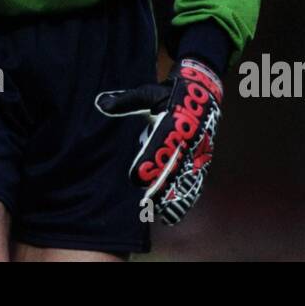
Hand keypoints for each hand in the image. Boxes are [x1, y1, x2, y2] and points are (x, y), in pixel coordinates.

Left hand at [94, 58, 223, 225]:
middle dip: (160, 186)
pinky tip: (177, 210)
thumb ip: (125, 102)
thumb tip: (101, 103)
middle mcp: (188, 137)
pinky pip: (196, 178)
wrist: (202, 93)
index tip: (136, 178)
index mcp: (173, 121)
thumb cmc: (169, 94)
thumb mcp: (147, 93)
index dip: (149, 162)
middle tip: (146, 203)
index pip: (160, 145)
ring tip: (161, 213)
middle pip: (173, 166)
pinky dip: (187, 195)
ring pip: (186, 176)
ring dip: (174, 195)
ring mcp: (198, 149)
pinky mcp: (203, 157)